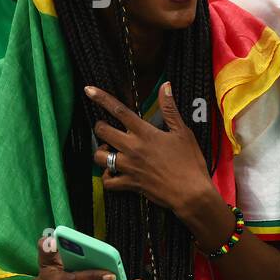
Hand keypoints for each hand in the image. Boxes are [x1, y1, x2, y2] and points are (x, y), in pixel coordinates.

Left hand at [87, 82, 214, 219]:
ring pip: (100, 157)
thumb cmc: (190, 162)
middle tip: (106, 128)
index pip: (119, 111)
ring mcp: (129, 167)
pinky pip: (108, 181)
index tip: (88, 90)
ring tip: (109, 150)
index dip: (101, 98)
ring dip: (101, 152)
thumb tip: (165, 86)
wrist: (191, 193)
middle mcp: (132, 148)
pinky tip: (113, 173)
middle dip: (100, 127)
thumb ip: (170, 109)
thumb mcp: (183, 132)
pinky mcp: (130, 183)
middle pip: (102, 132)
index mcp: (145, 133)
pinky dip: (107, 177)